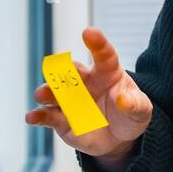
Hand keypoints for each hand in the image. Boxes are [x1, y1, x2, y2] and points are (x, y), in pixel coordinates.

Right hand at [24, 27, 152, 158]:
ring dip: (46, 91)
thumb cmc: (129, 115)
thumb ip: (135, 104)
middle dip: (63, 69)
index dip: (97, 43)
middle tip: (59, 68)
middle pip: (72, 71)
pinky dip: (38, 115)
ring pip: (54, 91)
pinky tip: (32, 116)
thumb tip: (123, 99)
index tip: (89, 32)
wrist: (117, 138)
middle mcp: (85, 82)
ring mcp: (70, 100)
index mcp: (107, 73)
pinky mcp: (60, 119)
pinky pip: (47, 116)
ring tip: (43, 94)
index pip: (104, 55)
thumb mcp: (140, 111)